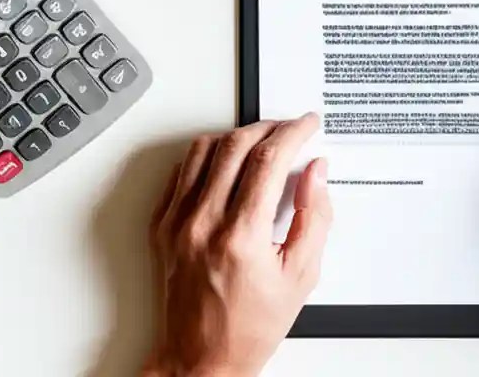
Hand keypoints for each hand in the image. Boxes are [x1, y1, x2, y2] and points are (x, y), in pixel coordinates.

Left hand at [144, 114, 331, 376]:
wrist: (202, 358)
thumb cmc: (249, 326)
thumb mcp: (300, 275)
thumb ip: (313, 216)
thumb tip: (315, 173)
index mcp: (240, 236)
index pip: (269, 160)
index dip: (293, 133)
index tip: (306, 125)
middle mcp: (203, 224)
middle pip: (236, 145)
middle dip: (269, 128)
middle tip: (288, 130)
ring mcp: (177, 223)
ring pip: (203, 150)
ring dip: (236, 137)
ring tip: (259, 143)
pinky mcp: (162, 226)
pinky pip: (181, 172)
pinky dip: (206, 157)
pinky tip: (225, 163)